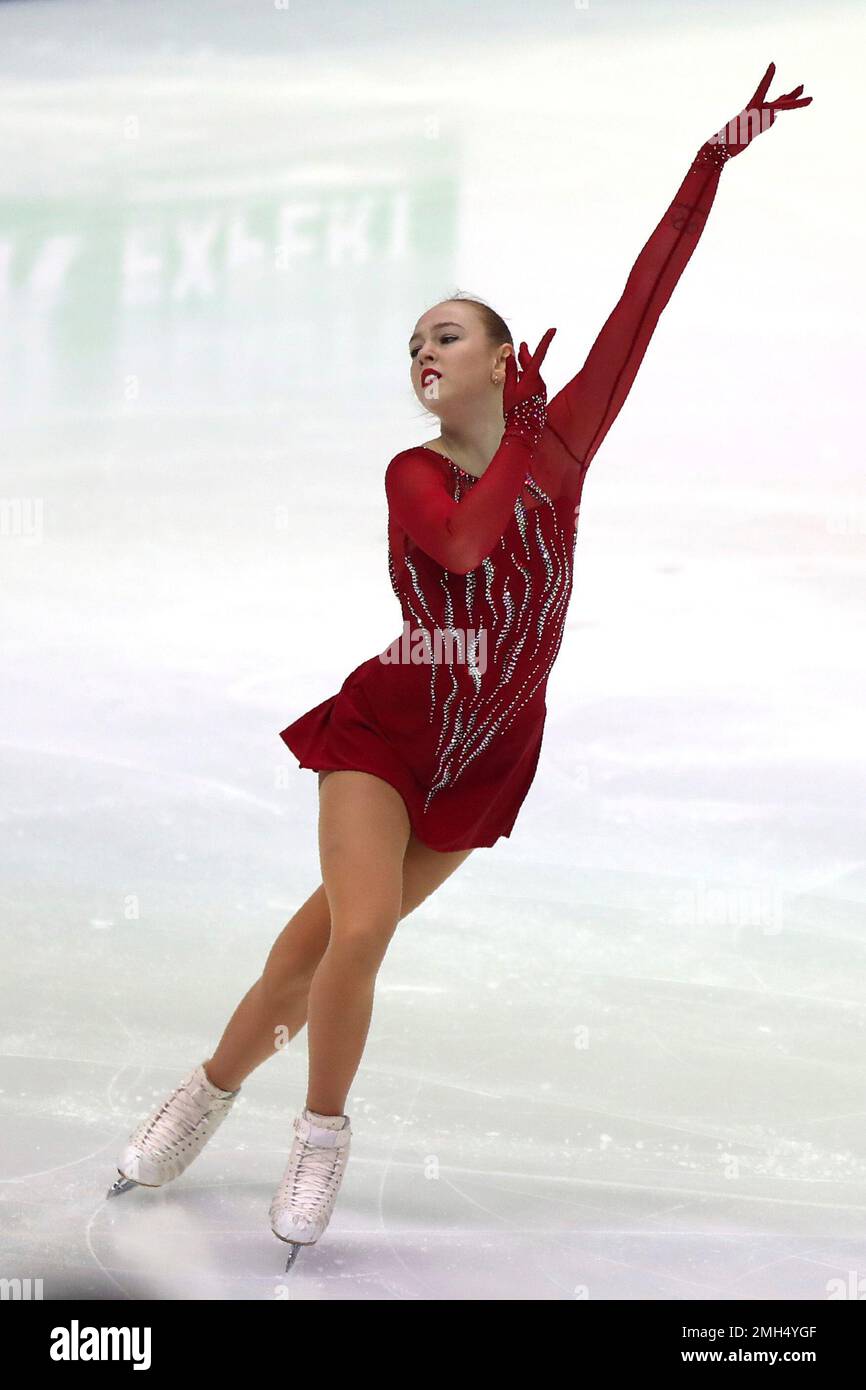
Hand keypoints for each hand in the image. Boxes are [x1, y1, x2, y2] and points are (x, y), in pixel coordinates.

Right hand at [502, 327, 556, 452]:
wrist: (524, 429)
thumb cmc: (515, 410)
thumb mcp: (509, 389)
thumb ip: (511, 371)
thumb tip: (511, 356)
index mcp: (532, 377)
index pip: (539, 355)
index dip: (546, 341)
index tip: (553, 330)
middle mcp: (539, 382)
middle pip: (533, 364)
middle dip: (527, 355)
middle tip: (523, 346)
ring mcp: (541, 389)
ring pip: (533, 374)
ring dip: (525, 367)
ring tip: (518, 360)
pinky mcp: (540, 396)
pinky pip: (533, 383)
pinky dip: (526, 378)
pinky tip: (520, 378)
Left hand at [710, 61, 812, 161]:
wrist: (718, 151)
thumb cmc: (729, 142)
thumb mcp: (745, 135)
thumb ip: (759, 125)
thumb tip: (775, 116)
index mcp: (751, 110)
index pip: (762, 90)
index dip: (768, 78)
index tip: (773, 64)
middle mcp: (755, 111)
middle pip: (777, 101)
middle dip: (792, 96)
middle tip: (804, 87)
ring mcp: (755, 118)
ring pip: (775, 105)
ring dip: (787, 99)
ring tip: (800, 89)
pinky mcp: (754, 126)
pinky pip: (769, 117)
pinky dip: (777, 111)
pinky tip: (778, 112)